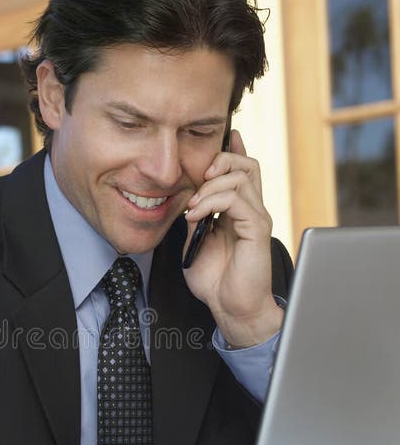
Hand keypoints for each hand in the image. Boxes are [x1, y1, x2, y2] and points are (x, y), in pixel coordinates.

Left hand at [183, 129, 282, 347]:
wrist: (231, 307)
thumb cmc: (216, 281)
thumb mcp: (196, 243)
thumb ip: (196, 220)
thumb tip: (187, 201)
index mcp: (240, 211)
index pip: (242, 171)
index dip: (232, 150)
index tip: (223, 137)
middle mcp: (252, 210)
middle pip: (247, 164)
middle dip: (220, 161)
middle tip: (199, 178)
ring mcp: (257, 217)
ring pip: (240, 176)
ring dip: (209, 186)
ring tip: (192, 206)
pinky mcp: (257, 228)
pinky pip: (235, 199)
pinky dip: (211, 202)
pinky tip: (197, 215)